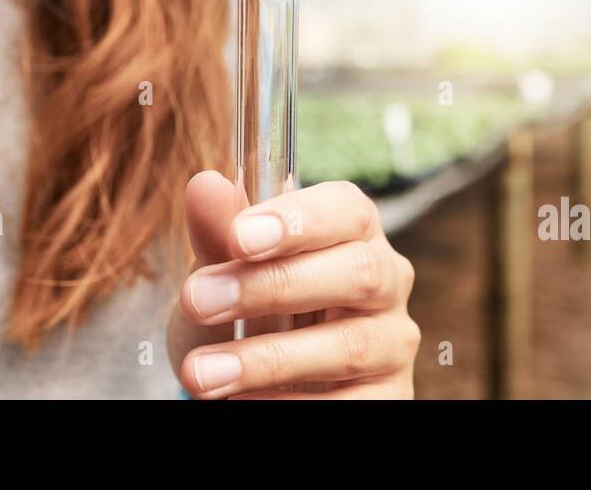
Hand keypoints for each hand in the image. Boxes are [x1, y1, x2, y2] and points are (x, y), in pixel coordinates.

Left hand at [168, 171, 419, 397]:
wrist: (257, 381)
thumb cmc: (249, 309)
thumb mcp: (225, 271)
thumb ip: (219, 232)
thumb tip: (204, 185)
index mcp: (353, 231)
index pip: (346, 209)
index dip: (297, 220)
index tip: (238, 237)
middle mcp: (386, 281)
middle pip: (358, 273)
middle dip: (273, 287)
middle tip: (197, 301)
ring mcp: (392, 342)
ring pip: (350, 346)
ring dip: (268, 359)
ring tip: (201, 371)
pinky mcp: (388, 397)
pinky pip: (348, 405)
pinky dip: (289, 403)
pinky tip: (238, 401)